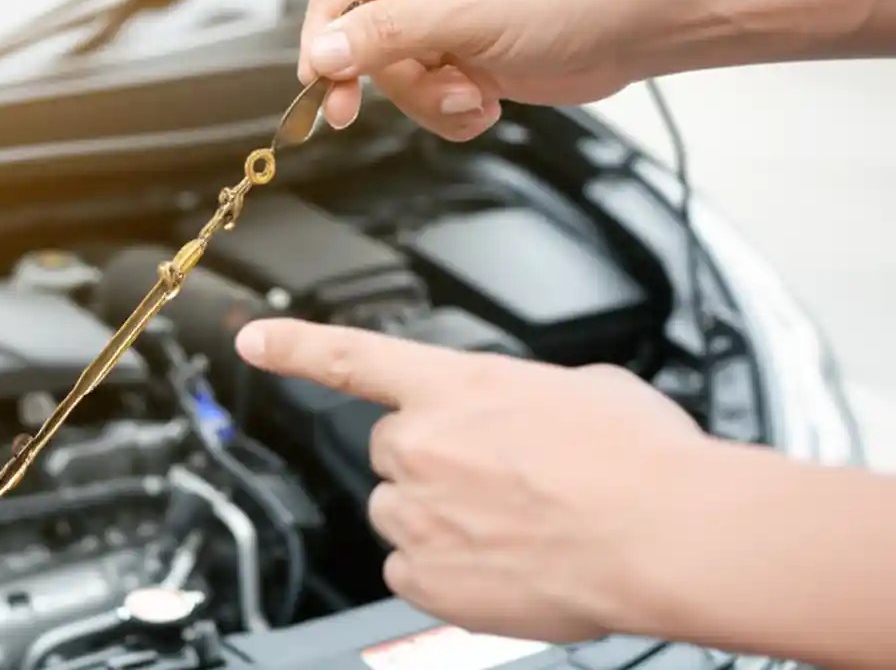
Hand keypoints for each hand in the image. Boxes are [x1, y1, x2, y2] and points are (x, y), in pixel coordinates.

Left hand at [235, 318, 717, 642]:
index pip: (350, 356)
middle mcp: (423, 445)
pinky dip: (443, 569)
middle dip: (430, 460)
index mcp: (454, 386)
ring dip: (438, 514)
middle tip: (497, 477)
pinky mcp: (427, 581)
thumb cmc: (640, 461)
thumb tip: (516, 419)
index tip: (253, 340)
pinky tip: (499, 562)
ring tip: (513, 522)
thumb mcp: (580, 389)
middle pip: (389, 450)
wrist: (668, 535)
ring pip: (400, 511)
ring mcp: (420, 515)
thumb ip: (517, 398)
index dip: (292, 345)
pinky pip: (409, 570)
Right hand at [301, 0, 675, 139]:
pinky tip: (486, 100)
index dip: (322, 29)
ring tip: (470, 94)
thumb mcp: (462, 13)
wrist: (643, 23)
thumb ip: (383, 35)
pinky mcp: (470, 57)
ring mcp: (450, 20)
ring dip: (428, 98)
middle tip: (348, 109)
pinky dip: (452, 110)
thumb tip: (325, 51)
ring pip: (397, 74)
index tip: (317, 74)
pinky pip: (432, 95)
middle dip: (382, 77)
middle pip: (363, 36)